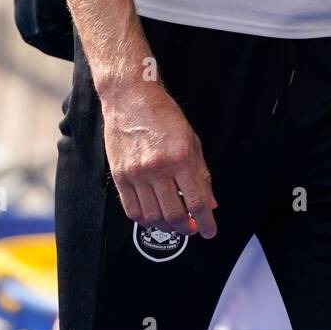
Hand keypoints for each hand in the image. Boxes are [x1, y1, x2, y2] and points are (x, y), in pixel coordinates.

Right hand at [100, 80, 217, 238]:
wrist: (130, 98)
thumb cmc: (163, 114)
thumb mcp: (191, 139)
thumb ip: (201, 173)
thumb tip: (210, 202)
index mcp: (180, 157)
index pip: (196, 201)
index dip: (206, 221)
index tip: (210, 231)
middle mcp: (158, 168)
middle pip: (174, 214)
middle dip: (186, 227)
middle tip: (192, 227)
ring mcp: (136, 174)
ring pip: (153, 216)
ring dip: (166, 226)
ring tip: (174, 223)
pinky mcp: (120, 176)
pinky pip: (132, 210)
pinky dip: (145, 220)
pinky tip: (154, 217)